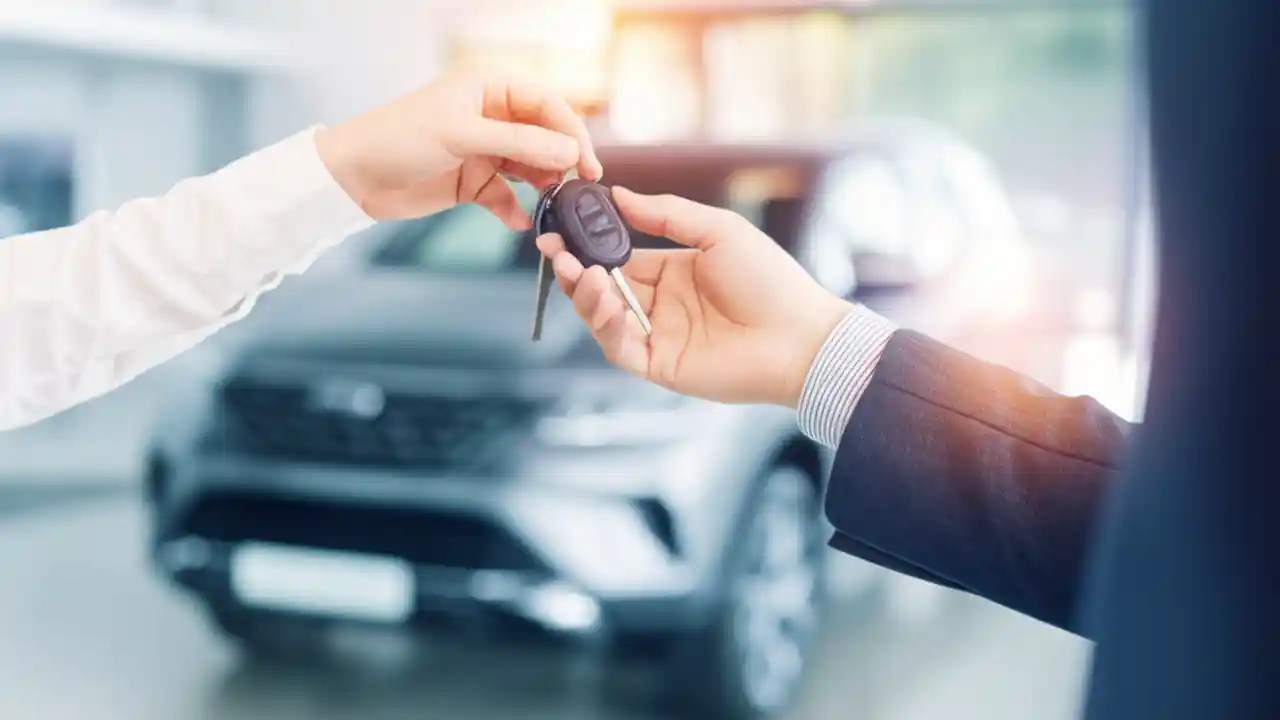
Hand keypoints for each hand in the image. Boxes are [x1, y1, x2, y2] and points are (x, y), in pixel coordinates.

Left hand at [315, 70, 602, 225]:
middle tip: (578, 188)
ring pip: (530, 168)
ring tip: (551, 206)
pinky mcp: (473, 182)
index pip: (547, 104)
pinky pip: (507, 196)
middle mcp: (492, 116)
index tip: (586, 162)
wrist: (352, 177)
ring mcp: (484, 150)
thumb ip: (519, 144)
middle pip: (545, 137)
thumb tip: (569, 151)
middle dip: (562, 161)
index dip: (571, 132)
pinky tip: (519, 222)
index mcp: (490, 88)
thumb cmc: (398, 138)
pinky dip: (515, 210)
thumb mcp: (462, 135)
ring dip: (542, 187)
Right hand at [536, 188, 852, 407]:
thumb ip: (666, 214)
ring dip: (585, 294)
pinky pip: (619, 347)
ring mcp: (658, 336)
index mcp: (673, 272)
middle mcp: (660, 305)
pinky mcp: (660, 366)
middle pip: (601, 287)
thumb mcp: (718, 230)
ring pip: (602, 317)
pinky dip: (604, 325)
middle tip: (553, 249)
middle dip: (574, 268)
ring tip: (583, 273)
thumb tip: (618, 194)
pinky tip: (605, 300)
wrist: (799, 335)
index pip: (618, 256)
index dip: (589, 244)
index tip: (565, 226)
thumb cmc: (769, 279)